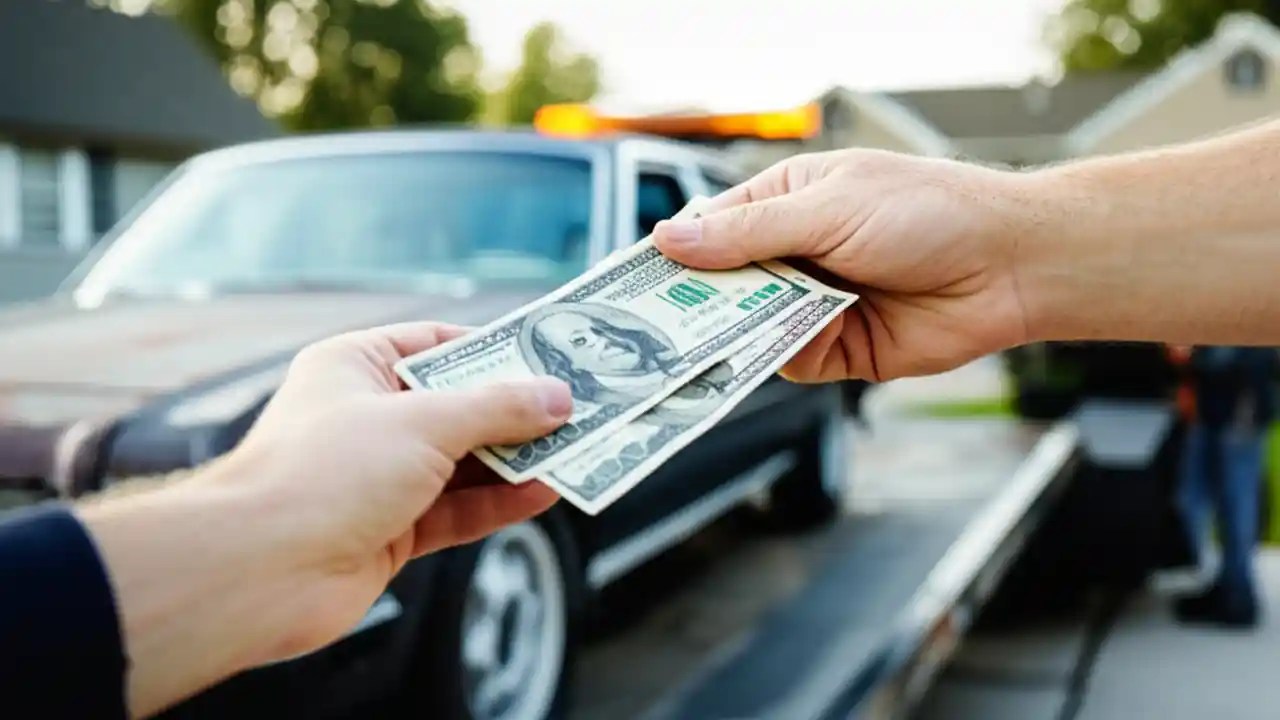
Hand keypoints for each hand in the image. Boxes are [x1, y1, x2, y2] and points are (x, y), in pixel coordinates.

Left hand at [79, 322, 572, 715]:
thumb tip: (554, 396)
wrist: (260, 571)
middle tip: (576, 409)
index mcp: (353, 368)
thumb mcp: (423, 423)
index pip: (436, 345)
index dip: (493, 351)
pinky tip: (542, 493)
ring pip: (463, 462)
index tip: (548, 357)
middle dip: (515, 413)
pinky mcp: (389, 530)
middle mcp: (365, 419)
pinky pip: (457, 509)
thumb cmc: (319, 475)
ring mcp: (378, 478)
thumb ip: (495, 409)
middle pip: (457, 407)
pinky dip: (499, 502)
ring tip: (575, 451)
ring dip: (516, 460)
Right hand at [654, 150, 1032, 381]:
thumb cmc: (927, 212)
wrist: (1010, 266)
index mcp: (784, 202)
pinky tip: (778, 350)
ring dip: (735, 332)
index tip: (633, 284)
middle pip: (721, 286)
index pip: (709, 230)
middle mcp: (793, 254)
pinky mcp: (837, 349)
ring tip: (707, 342)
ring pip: (748, 328)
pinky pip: (787, 360)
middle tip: (651, 328)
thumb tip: (670, 239)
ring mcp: (813, 303)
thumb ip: (748, 233)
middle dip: (694, 304)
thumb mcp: (828, 209)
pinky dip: (778, 357)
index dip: (673, 256)